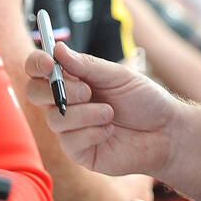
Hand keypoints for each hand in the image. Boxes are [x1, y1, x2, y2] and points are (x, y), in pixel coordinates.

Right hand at [25, 42, 180, 178]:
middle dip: (57, 90)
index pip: (39, 69)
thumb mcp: (118, 76)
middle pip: (34, 93)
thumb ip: (87, 65)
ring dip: (84, 114)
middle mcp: (67, 103)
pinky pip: (70, 141)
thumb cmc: (144, 100)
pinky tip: (110, 131)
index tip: (49, 62)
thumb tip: (57, 48)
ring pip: (55, 118)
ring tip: (110, 112)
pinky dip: (92, 132)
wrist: (166, 132)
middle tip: (86, 91)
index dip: (36, 63)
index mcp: (74, 79)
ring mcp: (71, 128)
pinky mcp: (79, 151)